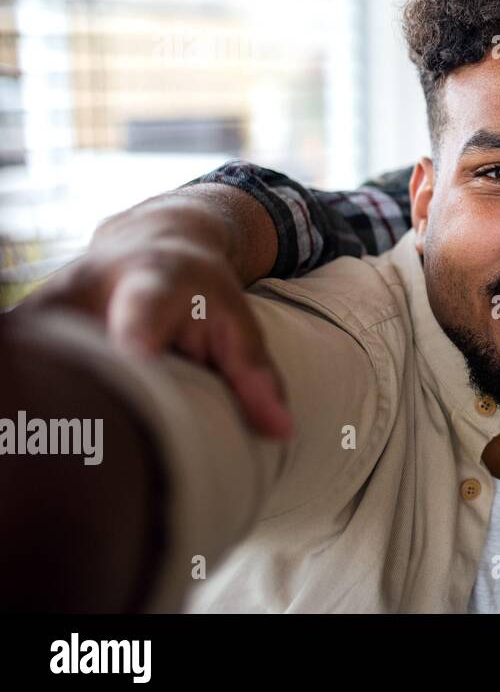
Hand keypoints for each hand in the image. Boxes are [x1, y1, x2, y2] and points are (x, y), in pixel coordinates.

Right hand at [22, 192, 291, 439]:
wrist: (148, 242)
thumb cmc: (200, 293)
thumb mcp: (237, 321)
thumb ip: (255, 374)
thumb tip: (282, 432)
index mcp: (153, 282)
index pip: (144, 308)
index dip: (138, 334)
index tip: (136, 354)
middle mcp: (87, 287)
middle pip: (80, 352)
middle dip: (92, 398)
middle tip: (101, 448)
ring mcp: (43, 307)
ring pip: (38, 366)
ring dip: (56, 408)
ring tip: (72, 446)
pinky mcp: (21, 328)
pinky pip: (21, 371)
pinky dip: (37, 404)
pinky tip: (43, 437)